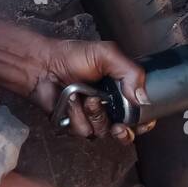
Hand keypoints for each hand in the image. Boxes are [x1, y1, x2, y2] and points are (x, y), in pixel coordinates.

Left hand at [33, 38, 154, 142]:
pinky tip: (71, 101)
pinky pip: (82, 130)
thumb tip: (143, 99)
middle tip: (118, 125)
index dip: (143, 121)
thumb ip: (131, 73)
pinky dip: (77, 115)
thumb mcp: (107, 55)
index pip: (140, 112)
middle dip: (123, 131)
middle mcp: (109, 106)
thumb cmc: (72, 56)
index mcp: (121, 89)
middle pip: (125, 131)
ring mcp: (91, 116)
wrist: (43, 65)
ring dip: (95, 115)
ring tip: (85, 97)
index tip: (142, 123)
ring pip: (103, 131)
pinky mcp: (74, 124)